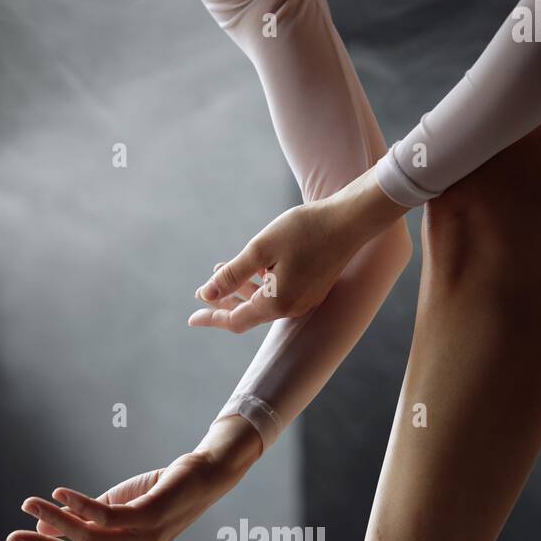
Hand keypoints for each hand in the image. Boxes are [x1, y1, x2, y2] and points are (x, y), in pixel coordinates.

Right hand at [6, 454, 228, 540]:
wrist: (203, 478)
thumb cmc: (156, 494)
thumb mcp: (114, 510)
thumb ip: (81, 522)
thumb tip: (41, 529)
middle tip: (10, 540)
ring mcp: (143, 540)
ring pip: (88, 539)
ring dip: (54, 520)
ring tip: (28, 504)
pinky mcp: (149, 517)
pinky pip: (106, 515)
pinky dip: (79, 504)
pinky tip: (59, 492)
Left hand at [188, 165, 407, 335]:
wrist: (349, 221)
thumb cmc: (304, 230)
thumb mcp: (260, 249)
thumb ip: (232, 275)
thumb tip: (205, 295)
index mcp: (276, 302)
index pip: (235, 320)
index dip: (211, 318)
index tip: (191, 318)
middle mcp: (291, 308)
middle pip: (248, 314)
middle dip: (224, 302)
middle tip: (201, 293)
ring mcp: (304, 301)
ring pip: (264, 302)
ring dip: (242, 289)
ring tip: (221, 267)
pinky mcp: (313, 289)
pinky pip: (279, 294)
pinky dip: (260, 284)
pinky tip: (253, 266)